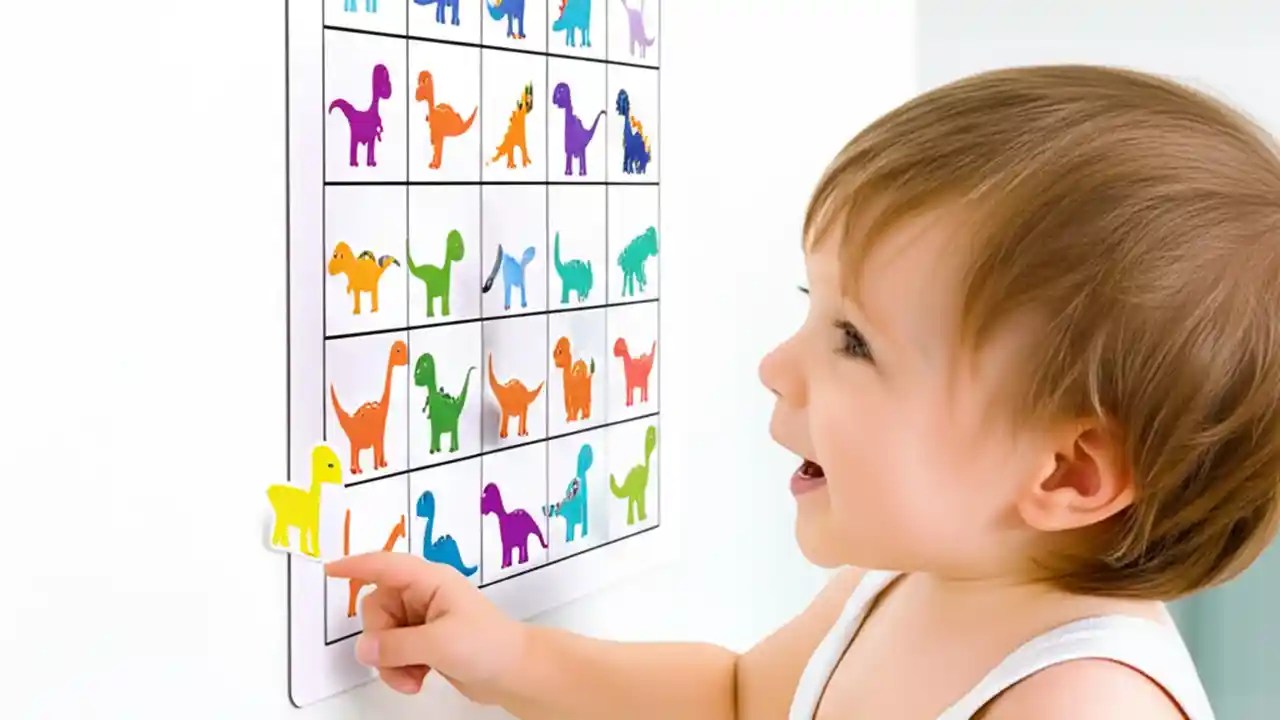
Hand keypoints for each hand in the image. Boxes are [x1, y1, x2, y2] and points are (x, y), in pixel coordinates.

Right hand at [324, 551, 526, 700]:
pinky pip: (393, 652)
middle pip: (376, 608)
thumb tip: (363, 649)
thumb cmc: (488, 645)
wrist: (516, 673)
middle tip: (399, 660)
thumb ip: (396, 645)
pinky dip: (398, 669)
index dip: (356, 565)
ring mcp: (423, 620)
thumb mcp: (439, 643)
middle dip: (380, 640)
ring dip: (390, 661)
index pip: (385, 566)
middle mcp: (424, 596)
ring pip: (382, 635)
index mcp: (430, 581)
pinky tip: (417, 680)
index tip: (329, 570)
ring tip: (413, 678)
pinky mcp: (425, 643)